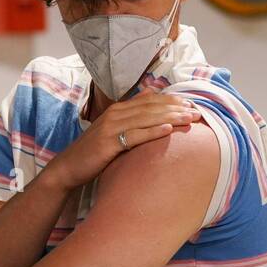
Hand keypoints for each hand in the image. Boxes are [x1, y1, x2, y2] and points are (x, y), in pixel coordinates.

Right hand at [44, 91, 201, 191]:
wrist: (69, 167)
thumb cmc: (94, 152)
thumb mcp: (112, 130)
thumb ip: (131, 116)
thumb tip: (151, 100)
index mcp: (117, 109)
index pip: (149, 100)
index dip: (171, 101)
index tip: (191, 104)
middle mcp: (115, 114)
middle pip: (151, 107)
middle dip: (176, 108)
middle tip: (198, 111)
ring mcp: (111, 127)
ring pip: (146, 118)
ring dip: (170, 117)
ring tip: (189, 118)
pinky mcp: (108, 143)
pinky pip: (135, 136)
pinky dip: (152, 131)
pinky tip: (168, 130)